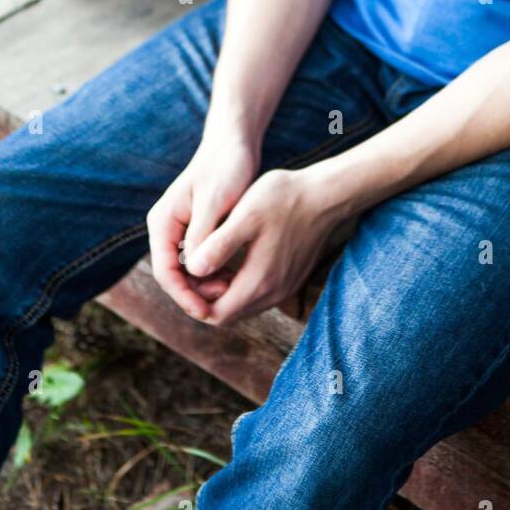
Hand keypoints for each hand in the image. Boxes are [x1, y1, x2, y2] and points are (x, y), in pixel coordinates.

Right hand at [146, 135, 258, 320]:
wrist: (234, 143)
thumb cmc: (225, 167)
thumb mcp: (215, 201)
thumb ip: (203, 235)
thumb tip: (193, 271)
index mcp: (163, 222)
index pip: (164, 271)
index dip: (184, 296)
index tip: (206, 312)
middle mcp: (167, 229)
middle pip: (174, 276)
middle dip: (196, 294)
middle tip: (226, 304)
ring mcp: (181, 231)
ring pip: (187, 271)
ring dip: (205, 285)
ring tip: (234, 291)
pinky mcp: (197, 230)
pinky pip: (199, 260)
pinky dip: (213, 272)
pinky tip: (234, 278)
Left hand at [183, 167, 339, 327]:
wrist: (326, 195)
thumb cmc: (284, 199)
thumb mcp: (246, 216)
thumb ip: (218, 246)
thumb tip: (193, 270)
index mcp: (259, 282)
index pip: (215, 314)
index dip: (193, 300)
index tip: (182, 274)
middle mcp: (273, 294)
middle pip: (227, 314)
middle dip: (204, 297)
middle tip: (191, 267)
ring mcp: (284, 288)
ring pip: (242, 306)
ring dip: (221, 292)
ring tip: (208, 262)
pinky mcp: (290, 279)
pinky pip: (257, 295)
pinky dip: (239, 286)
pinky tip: (232, 260)